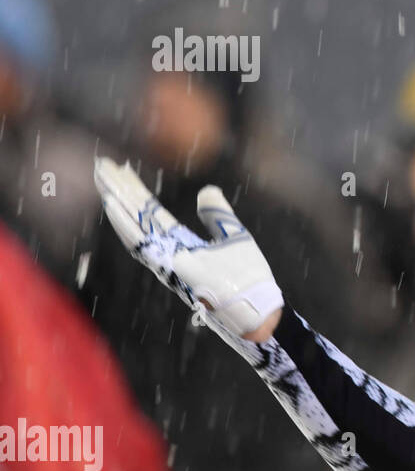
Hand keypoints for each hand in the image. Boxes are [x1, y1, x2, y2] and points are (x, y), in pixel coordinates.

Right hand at [92, 157, 283, 341]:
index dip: (137, 190)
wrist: (258, 306)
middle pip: (138, 214)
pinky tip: (111, 204)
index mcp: (180, 243)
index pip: (151, 211)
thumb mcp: (234, 234)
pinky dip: (125, 224)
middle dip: (120, 190)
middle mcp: (167, 251)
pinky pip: (142, 244)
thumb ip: (218, 214)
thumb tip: (207, 190)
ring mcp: (166, 260)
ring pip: (134, 225)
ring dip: (117, 200)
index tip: (121, 169)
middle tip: (101, 164)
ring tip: (101, 176)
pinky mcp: (171, 268)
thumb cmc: (247, 277)